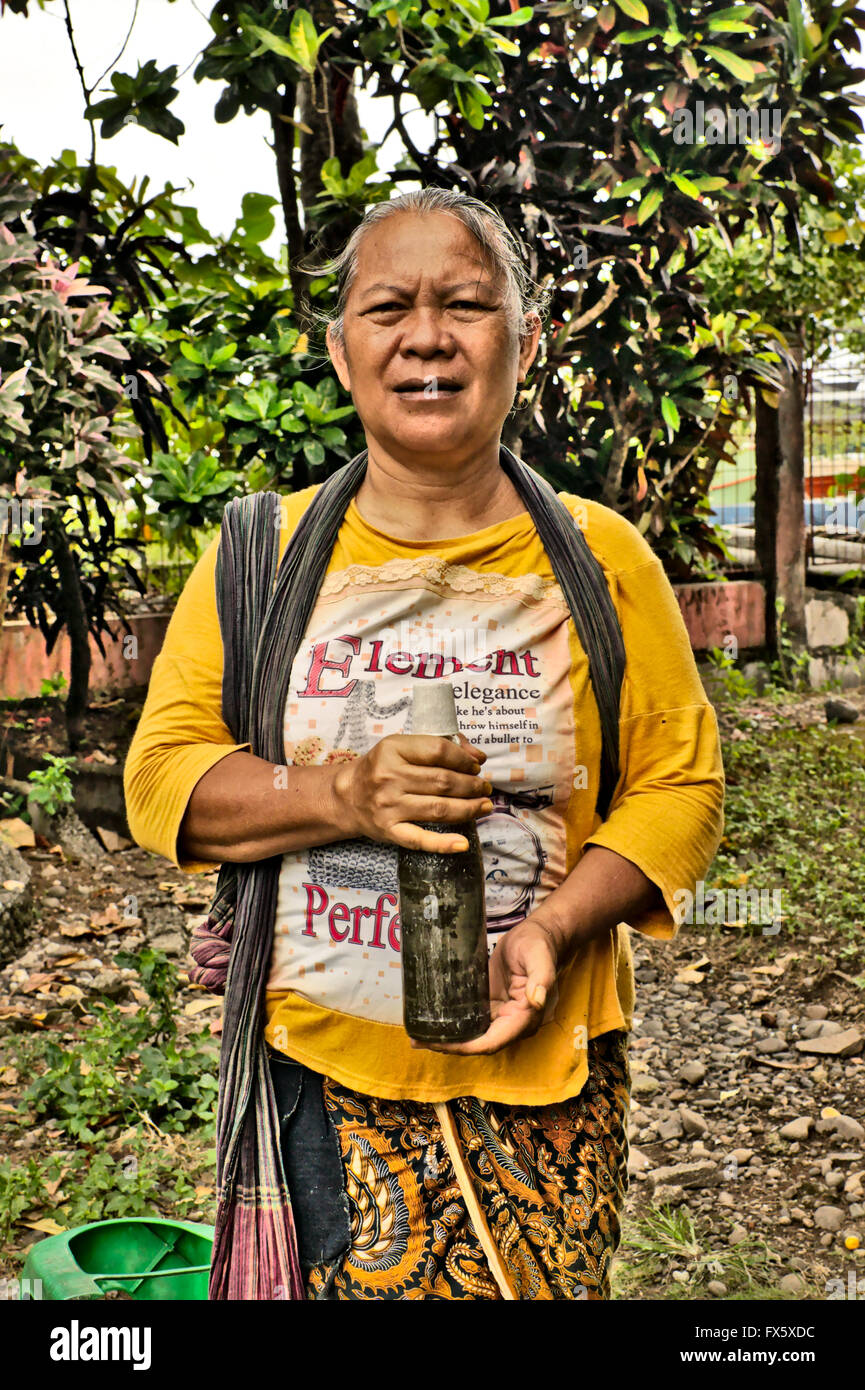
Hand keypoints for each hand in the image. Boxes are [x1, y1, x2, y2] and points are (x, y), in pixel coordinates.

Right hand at [333, 732, 491, 852]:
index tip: (475, 766)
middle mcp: (389, 777)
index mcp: (392, 749)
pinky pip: (419, 839)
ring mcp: (389, 806)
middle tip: (485, 787)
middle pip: (442, 781)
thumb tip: (478, 757)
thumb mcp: (402, 748)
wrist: (347, 796)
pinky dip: (442, 843)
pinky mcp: (389, 831)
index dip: (463, 759)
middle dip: (471, 785)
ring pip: (438, 808)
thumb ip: (438, 746)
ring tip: (484, 805)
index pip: (438, 750)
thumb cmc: (381, 769)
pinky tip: (462, 843)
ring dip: (468, 808)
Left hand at [413, 914, 560, 1055]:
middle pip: (478, 1043)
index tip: (441, 1044)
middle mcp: (512, 1022)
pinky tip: (432, 1021)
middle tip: (418, 1041)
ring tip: (417, 1036)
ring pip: (472, 1035)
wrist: (538, 934)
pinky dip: (453, 1024)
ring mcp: (500, 1014)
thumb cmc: (539, 946)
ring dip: (447, 1038)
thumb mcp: (539, 958)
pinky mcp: (491, 1004)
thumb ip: (541, 979)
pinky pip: (471, 1021)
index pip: (492, 1042)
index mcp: (524, 1018)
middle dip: (449, 1045)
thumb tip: (536, 1000)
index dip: (466, 1047)